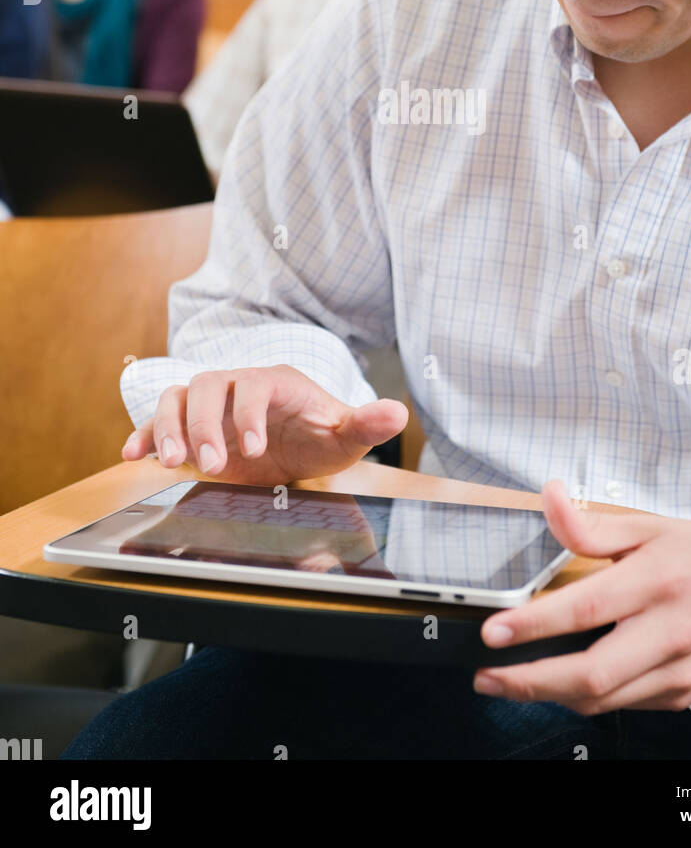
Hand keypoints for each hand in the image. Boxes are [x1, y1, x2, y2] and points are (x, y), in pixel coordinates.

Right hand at [121, 365, 407, 484]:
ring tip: (174, 462)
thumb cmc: (321, 436)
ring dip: (169, 426)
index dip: (248, 413)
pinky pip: (158, 420)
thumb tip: (397, 412)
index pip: (253, 383)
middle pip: (207, 384)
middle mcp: (237, 386)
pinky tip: (136, 457)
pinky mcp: (190, 428)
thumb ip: (367, 424)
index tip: (253, 450)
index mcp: (275, 383)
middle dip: (204, 423)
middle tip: (212, 464)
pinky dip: (143, 434)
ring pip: (177, 396)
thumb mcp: (345, 436)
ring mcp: (211, 405)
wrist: (297, 447)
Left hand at [474, 479, 690, 711]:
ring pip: (604, 699)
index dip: (534, 623)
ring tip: (509, 682)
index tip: (493, 631)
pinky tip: (560, 683)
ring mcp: (678, 670)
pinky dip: (586, 697)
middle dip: (531, 682)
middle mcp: (669, 631)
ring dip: (549, 696)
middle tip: (487, 677)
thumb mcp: (650, 526)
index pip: (586, 608)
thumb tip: (549, 496)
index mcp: (656, 580)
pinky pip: (624, 704)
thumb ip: (592, 525)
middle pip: (593, 674)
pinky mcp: (683, 694)